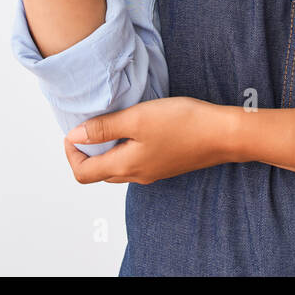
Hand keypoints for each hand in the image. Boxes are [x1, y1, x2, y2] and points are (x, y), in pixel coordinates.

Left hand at [62, 98, 236, 183]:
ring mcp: (152, 172)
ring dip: (106, 150)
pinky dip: (124, 148)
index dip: (71, 154)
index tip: (74, 130)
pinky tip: (135, 127)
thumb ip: (104, 128)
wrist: (223, 134)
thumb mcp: (137, 119)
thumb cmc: (183, 124)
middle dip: (86, 152)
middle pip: (98, 173)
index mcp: (125, 166)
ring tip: (110, 123)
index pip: (83, 173)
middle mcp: (136, 175)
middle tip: (88, 125)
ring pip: (117, 167)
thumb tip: (75, 136)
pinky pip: (135, 162)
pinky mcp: (165, 164)